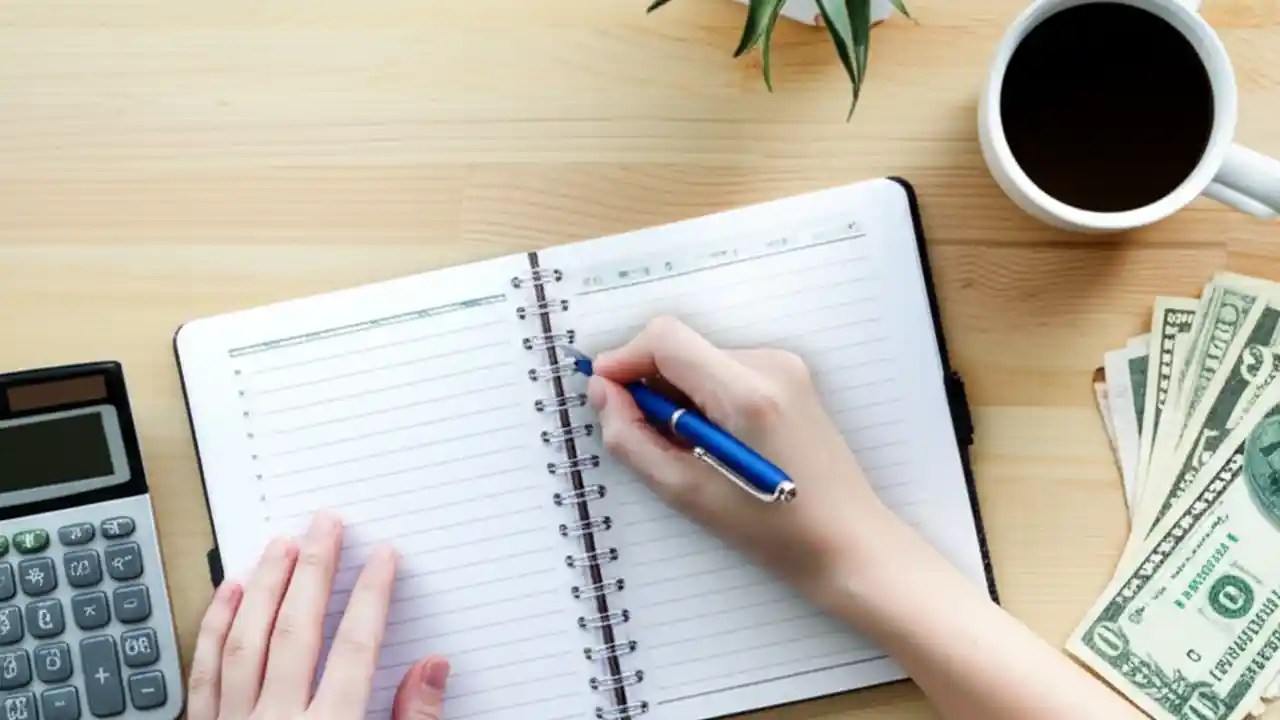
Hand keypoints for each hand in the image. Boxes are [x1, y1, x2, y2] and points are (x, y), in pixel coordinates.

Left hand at [187, 512, 450, 719]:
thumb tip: (435, 670)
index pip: (354, 648)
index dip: (373, 597)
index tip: (385, 558)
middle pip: (297, 629)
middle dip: (315, 569)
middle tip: (328, 523)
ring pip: (245, 640)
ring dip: (265, 585)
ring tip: (282, 543)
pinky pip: (203, 671)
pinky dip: (216, 626)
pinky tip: (229, 592)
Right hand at [588, 317, 891, 594]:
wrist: (848, 543)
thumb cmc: (775, 531)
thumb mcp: (686, 492)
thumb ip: (632, 438)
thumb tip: (603, 394)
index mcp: (746, 391)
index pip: (665, 338)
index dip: (623, 360)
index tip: (604, 395)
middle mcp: (769, 366)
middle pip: (681, 349)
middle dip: (650, 387)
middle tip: (646, 440)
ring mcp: (784, 369)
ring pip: (699, 361)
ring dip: (678, 396)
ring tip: (688, 453)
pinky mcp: (789, 380)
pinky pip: (724, 373)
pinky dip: (704, 400)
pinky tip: (714, 444)